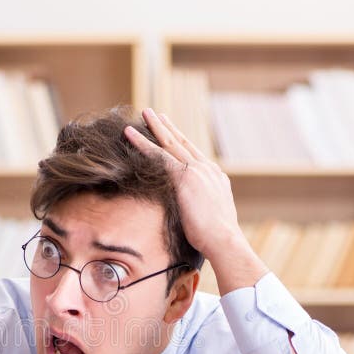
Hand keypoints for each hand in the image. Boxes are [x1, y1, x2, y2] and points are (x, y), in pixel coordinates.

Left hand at [125, 109, 266, 293]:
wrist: (224, 240)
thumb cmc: (216, 239)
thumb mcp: (212, 217)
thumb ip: (202, 208)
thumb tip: (195, 216)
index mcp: (214, 177)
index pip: (193, 155)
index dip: (180, 142)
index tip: (171, 131)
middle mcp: (206, 169)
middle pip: (182, 143)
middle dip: (167, 127)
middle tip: (155, 114)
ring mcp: (196, 171)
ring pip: (170, 143)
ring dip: (155, 127)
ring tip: (144, 113)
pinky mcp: (183, 177)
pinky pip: (158, 155)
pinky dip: (142, 143)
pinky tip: (129, 134)